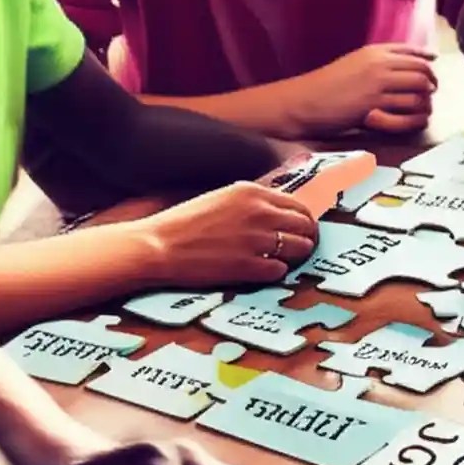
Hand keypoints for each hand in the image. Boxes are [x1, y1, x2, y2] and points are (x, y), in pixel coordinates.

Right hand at [134, 182, 316, 286]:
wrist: (157, 245)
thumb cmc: (184, 224)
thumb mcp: (223, 200)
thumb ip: (254, 204)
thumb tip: (281, 215)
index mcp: (253, 192)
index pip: (299, 206)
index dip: (303, 222)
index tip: (300, 232)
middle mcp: (260, 212)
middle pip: (306, 227)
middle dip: (305, 239)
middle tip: (297, 250)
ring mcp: (256, 240)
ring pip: (301, 249)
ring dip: (294, 257)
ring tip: (281, 261)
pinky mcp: (249, 266)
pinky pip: (280, 270)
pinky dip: (275, 272)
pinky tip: (261, 271)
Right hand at [294, 44, 436, 136]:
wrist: (305, 101)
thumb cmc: (328, 85)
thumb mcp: (354, 63)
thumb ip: (378, 61)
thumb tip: (404, 62)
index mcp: (374, 52)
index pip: (412, 51)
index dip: (427, 59)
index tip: (433, 65)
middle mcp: (379, 65)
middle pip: (422, 70)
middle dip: (431, 82)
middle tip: (431, 91)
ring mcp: (377, 85)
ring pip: (419, 90)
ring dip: (426, 101)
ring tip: (424, 107)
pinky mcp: (374, 106)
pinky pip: (408, 111)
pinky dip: (416, 117)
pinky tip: (414, 119)